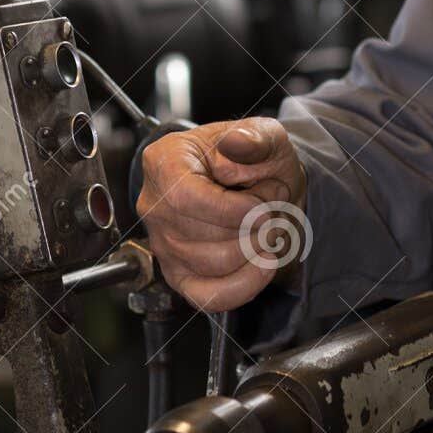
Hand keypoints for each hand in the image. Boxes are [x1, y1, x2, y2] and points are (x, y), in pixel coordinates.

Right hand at [135, 118, 307, 311]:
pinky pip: (210, 296)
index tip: (264, 206)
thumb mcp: (265, 136)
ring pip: (212, 264)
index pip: (185, 198)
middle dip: (254, 225)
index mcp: (165, 161)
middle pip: (201, 235)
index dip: (232, 210)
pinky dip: (246, 285)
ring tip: (272, 224)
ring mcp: (164, 244)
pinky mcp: (181, 276)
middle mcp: (155, 205)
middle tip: (276, 205)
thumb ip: (255, 138)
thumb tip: (237, 143)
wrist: (264, 187)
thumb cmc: (255, 160)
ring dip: (257, 249)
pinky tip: (265, 264)